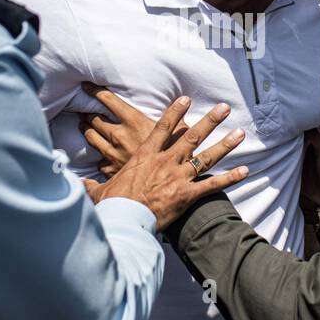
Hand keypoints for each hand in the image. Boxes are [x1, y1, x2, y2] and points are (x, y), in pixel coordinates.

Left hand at [79, 82, 186, 175]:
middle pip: (93, 118)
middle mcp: (118, 135)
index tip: (86, 86)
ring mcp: (112, 153)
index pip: (107, 100)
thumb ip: (175, 116)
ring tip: (84, 124)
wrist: (164, 187)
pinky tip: (99, 154)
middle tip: (85, 108)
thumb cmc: (174, 156)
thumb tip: (184, 101)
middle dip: (87, 111)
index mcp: (133, 121)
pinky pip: (98, 160)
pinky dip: (98, 156)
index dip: (94, 90)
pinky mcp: (110, 170)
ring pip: (90, 136)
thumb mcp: (179, 130)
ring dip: (86, 129)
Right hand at [82, 96, 248, 229]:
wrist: (124, 221)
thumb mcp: (99, 191)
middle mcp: (165, 161)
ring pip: (206, 157)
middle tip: (224, 107)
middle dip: (209, 121)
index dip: (175, 112)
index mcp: (145, 156)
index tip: (186, 99)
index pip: (162, 128)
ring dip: (224, 144)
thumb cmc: (112, 205)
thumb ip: (91, 184)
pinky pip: (212, 185)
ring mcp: (178, 177)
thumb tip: (75, 184)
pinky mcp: (187, 195)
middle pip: (191, 136)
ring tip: (240, 133)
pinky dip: (230, 179)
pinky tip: (245, 172)